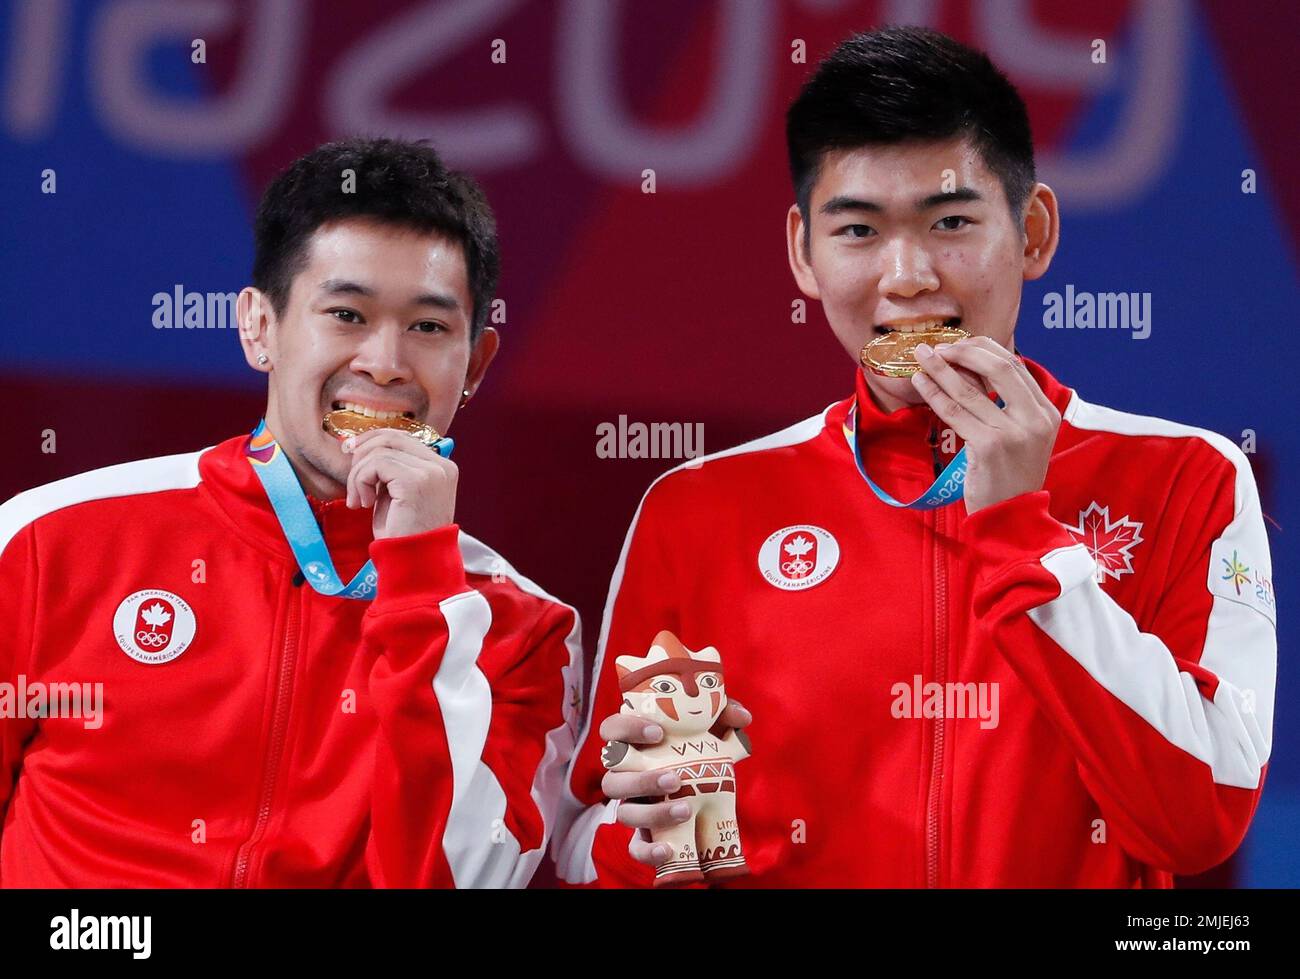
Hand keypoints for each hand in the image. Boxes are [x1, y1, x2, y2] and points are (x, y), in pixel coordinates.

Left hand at [341, 428, 457, 539]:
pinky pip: (376, 465)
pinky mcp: (415, 481)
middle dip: (362, 454)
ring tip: (359, 501)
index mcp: (441, 467)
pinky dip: (361, 481)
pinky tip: (364, 504)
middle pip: (391, 438)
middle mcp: (441, 465)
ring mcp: (431, 472)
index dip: (373, 440)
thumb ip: (390, 470)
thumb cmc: (404, 534)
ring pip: (379, 451)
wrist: (415, 564)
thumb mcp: (398, 495)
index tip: (351, 454)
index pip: (403, 438)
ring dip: (358, 475)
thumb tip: (359, 446)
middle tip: (351, 481)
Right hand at [600, 700, 751, 868]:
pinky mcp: (643, 835)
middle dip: (642, 781)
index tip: (658, 733)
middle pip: (612, 779)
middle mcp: (625, 776)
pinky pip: (635, 848)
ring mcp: (632, 807)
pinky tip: (668, 850)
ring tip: (686, 810)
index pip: (611, 730)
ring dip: (652, 814)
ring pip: (624, 814)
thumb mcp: (712, 727)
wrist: (708, 785)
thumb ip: (725, 714)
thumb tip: (742, 718)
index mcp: (633, 744)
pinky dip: (647, 852)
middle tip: (675, 779)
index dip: (626, 729)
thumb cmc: (699, 747)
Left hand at [910, 336, 1061, 514]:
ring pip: (971, 389)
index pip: (1015, 366)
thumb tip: (972, 368)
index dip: (984, 349)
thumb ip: (1007, 406)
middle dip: (964, 351)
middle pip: (998, 368)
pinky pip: (955, 412)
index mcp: (1046, 412)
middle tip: (939, 346)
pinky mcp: (989, 446)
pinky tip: (921, 382)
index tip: (960, 344)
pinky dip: (934, 393)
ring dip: (942, 368)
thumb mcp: (1021, 438)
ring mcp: (1013, 432)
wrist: (1010, 518)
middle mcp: (1035, 419)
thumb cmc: (1009, 477)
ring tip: (921, 355)